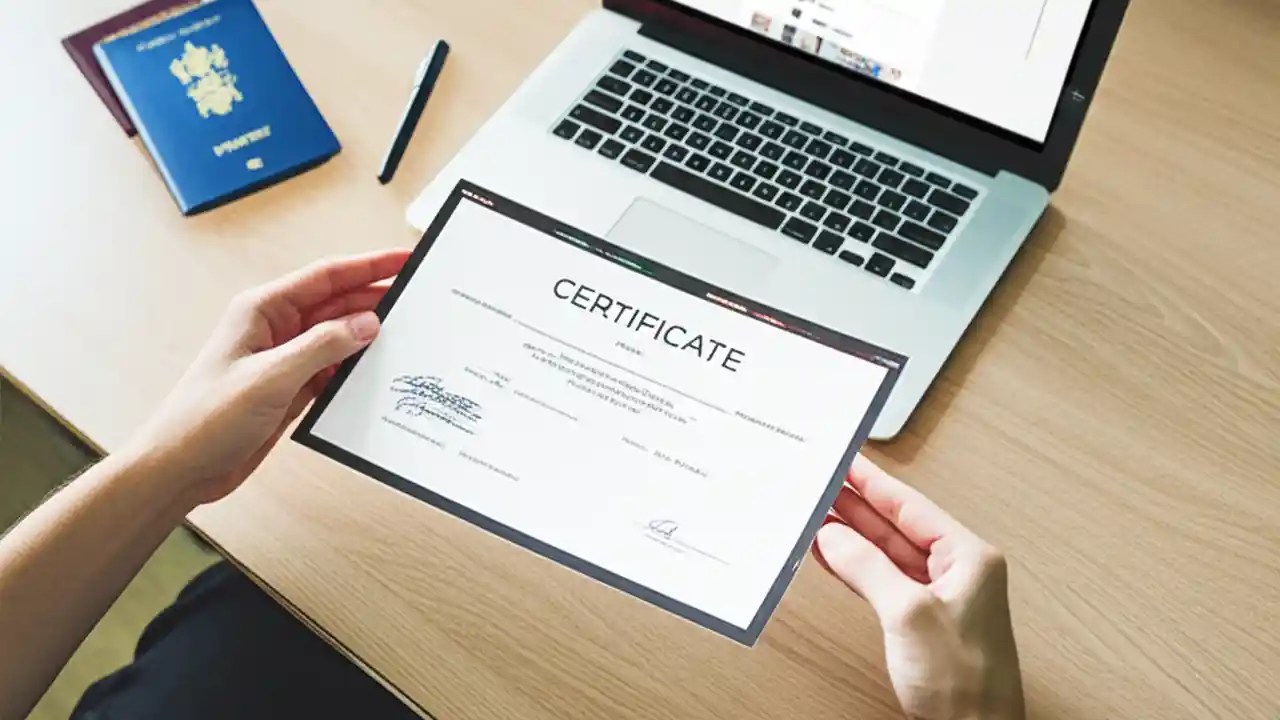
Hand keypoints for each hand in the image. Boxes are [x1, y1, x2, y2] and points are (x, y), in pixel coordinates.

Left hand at [121, 249, 411, 505]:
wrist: (179, 469)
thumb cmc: (204, 419)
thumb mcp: (270, 377)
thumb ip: (323, 346)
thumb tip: (367, 322)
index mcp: (262, 309)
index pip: (327, 277)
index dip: (370, 265)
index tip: (406, 260)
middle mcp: (275, 328)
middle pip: (337, 304)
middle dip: (377, 300)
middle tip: (419, 302)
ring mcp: (284, 359)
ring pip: (339, 337)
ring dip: (369, 338)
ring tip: (409, 337)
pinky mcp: (290, 388)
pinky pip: (333, 369)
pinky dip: (356, 370)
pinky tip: (380, 372)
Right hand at [813, 455, 1023, 719]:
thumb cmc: (966, 685)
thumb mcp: (908, 615)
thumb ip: (868, 568)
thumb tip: (835, 537)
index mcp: (969, 556)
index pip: (911, 506)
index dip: (874, 482)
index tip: (846, 461)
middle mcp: (957, 571)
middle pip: (896, 525)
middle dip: (856, 506)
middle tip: (819, 483)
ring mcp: (939, 596)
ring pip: (886, 553)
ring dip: (851, 536)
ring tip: (815, 513)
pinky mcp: (921, 621)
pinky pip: (882, 580)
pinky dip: (854, 567)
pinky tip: (830, 555)